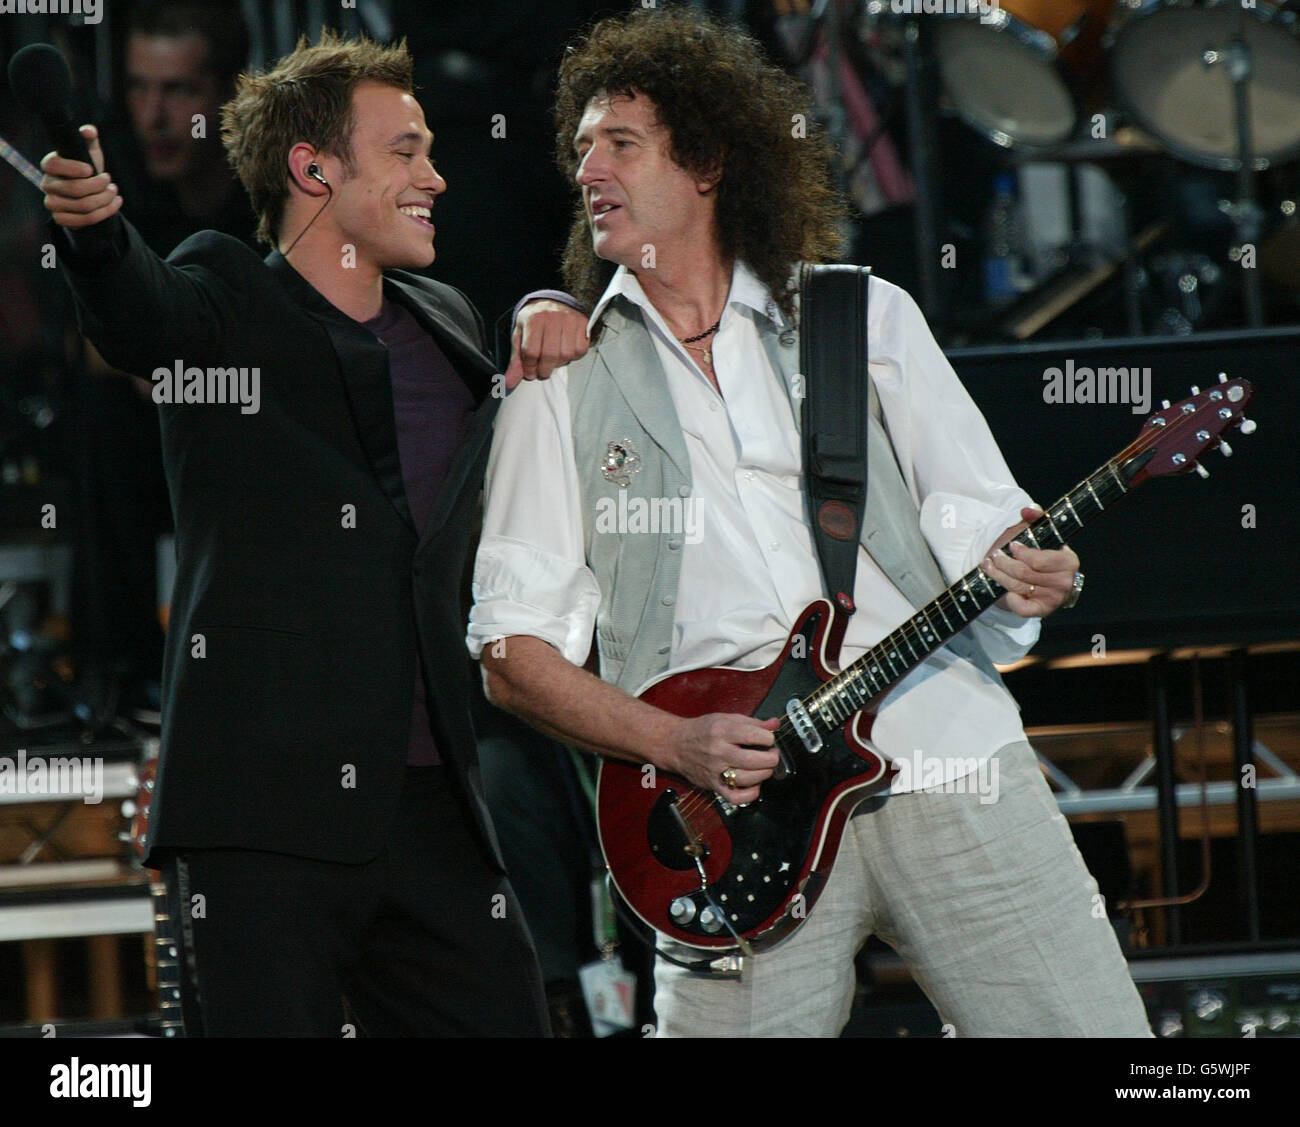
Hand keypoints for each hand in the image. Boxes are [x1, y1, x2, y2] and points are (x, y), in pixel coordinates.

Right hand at [40, 124, 121, 228]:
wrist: (88, 193)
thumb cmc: (88, 167)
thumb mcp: (89, 152)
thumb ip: (89, 138)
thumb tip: (88, 131)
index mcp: (50, 164)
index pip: (55, 165)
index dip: (74, 168)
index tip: (91, 169)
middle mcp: (47, 184)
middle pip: (76, 189)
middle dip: (100, 187)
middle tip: (112, 183)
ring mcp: (52, 203)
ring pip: (83, 206)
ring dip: (105, 201)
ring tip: (115, 193)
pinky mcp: (60, 219)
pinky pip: (84, 221)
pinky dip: (104, 213)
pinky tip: (114, 205)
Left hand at [504, 299, 588, 388]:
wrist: (551, 302)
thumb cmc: (534, 321)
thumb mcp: (520, 336)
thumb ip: (516, 360)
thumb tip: (510, 382)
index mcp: (534, 318)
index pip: (531, 351)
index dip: (529, 367)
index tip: (529, 372)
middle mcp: (552, 317)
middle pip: (550, 355)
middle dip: (544, 369)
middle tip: (541, 371)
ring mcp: (569, 319)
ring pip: (566, 354)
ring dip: (559, 363)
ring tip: (553, 359)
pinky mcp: (582, 324)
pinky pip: (580, 350)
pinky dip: (573, 356)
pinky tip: (564, 350)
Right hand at [665, 713, 779, 803]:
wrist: (675, 744)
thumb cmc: (701, 731)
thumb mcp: (725, 718)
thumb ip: (752, 722)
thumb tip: (774, 724)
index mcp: (721, 730)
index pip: (753, 735)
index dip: (768, 738)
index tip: (769, 738)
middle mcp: (718, 751)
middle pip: (753, 760)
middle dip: (771, 758)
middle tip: (772, 754)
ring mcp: (715, 770)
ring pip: (747, 779)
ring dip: (764, 774)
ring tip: (765, 767)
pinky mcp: (713, 785)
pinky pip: (735, 797)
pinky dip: (750, 794)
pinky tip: (754, 785)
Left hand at [982, 507, 1079, 616]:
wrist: (1046, 580)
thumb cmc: (1041, 554)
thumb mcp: (1040, 532)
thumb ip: (1035, 517)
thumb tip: (1027, 510)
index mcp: (1069, 561)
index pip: (1038, 560)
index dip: (1021, 553)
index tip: (1011, 546)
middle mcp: (1064, 582)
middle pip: (1024, 573)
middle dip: (1004, 563)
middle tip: (994, 556)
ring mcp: (1054, 598)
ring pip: (1018, 587)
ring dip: (998, 576)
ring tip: (988, 566)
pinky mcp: (1042, 611)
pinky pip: (1023, 609)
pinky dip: (1012, 601)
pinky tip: (1006, 592)